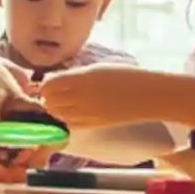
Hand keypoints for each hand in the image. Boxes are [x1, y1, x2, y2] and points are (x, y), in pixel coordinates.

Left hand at [40, 65, 160, 128]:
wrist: (148, 94)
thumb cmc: (124, 76)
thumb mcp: (96, 69)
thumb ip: (73, 76)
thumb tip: (52, 80)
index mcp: (82, 78)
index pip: (48, 85)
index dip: (46, 85)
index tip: (51, 83)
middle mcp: (82, 96)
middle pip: (49, 102)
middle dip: (48, 97)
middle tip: (56, 93)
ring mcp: (87, 113)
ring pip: (57, 114)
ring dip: (56, 108)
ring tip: (65, 102)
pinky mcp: (94, 124)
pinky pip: (70, 124)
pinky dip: (66, 118)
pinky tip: (74, 111)